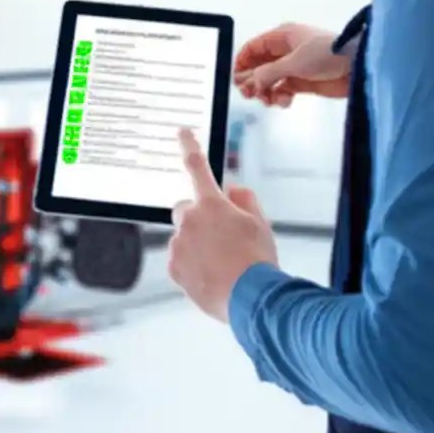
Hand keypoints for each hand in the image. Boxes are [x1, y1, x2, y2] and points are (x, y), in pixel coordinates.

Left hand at [169, 128, 278, 322]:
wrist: (252, 299)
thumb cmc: (258, 261)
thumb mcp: (261, 223)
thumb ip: (244, 200)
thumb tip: (233, 191)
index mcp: (212, 204)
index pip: (197, 167)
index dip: (189, 146)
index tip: (182, 133)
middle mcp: (189, 220)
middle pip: (186, 209)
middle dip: (198, 216)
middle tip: (219, 236)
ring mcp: (178, 244)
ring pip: (183, 236)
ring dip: (196, 243)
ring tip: (221, 263)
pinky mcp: (173, 266)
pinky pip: (179, 258)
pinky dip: (191, 263)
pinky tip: (212, 274)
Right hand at [234, 23, 350, 106]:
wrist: (358, 67)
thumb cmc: (330, 54)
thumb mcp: (293, 62)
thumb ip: (268, 73)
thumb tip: (250, 82)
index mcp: (282, 37)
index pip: (253, 48)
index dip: (242, 62)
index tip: (236, 78)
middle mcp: (285, 51)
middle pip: (258, 66)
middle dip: (253, 81)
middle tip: (250, 94)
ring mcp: (294, 66)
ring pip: (269, 81)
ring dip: (266, 92)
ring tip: (269, 100)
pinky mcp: (302, 81)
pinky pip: (282, 90)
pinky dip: (280, 97)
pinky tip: (285, 101)